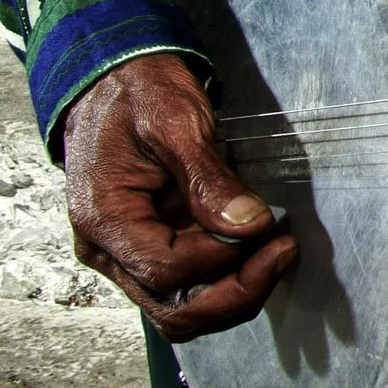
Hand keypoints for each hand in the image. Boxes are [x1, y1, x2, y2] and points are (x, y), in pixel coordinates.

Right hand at [60, 53, 297, 340]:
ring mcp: (125, 255)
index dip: (224, 258)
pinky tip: (256, 248)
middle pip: (174, 308)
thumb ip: (208, 178)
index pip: (167, 270)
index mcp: (104, 219)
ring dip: (234, 291)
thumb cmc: (139, 93)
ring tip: (275, 250)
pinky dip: (224, 278)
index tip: (269, 228)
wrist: (113, 79)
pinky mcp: (147, 248)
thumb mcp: (175, 122)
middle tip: (282, 251)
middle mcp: (107, 250)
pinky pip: (185, 285)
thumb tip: (248, 225)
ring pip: (181, 307)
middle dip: (236, 291)